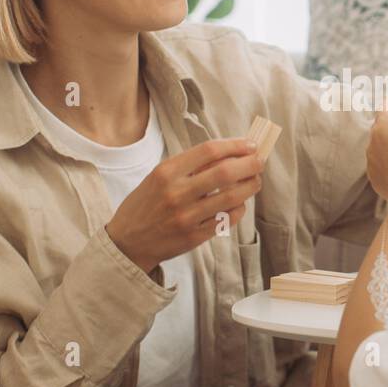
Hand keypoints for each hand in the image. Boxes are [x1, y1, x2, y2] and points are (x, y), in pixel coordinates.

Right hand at [106, 138, 262, 272]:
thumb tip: (229, 153)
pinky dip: (239, 208)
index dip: (235, 145)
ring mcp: (187, 217)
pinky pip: (227, 219)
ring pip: (232, 197)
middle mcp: (176, 193)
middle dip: (250, 164)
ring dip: (250, 186)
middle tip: (259, 161)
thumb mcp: (159, 177)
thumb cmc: (146, 204)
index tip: (250, 144)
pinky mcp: (195, 236)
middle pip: (225, 172)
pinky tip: (240, 203)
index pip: (209, 151)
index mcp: (166, 172)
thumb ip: (189, 166)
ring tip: (255, 181)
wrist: (127, 242)